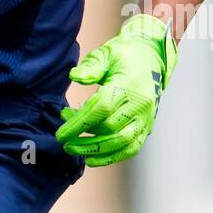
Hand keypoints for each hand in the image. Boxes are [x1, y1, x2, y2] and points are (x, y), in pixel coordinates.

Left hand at [55, 12, 177, 166]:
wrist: (151, 58)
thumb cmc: (124, 55)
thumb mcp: (105, 53)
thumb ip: (90, 67)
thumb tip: (74, 77)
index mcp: (127, 85)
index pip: (101, 108)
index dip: (79, 123)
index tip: (60, 133)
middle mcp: (139, 104)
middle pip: (109, 128)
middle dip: (83, 138)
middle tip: (63, 140)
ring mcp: (145, 117)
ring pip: (121, 142)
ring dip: (96, 151)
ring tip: (73, 149)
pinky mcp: (147, 126)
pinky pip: (131, 148)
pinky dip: (112, 157)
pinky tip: (92, 158)